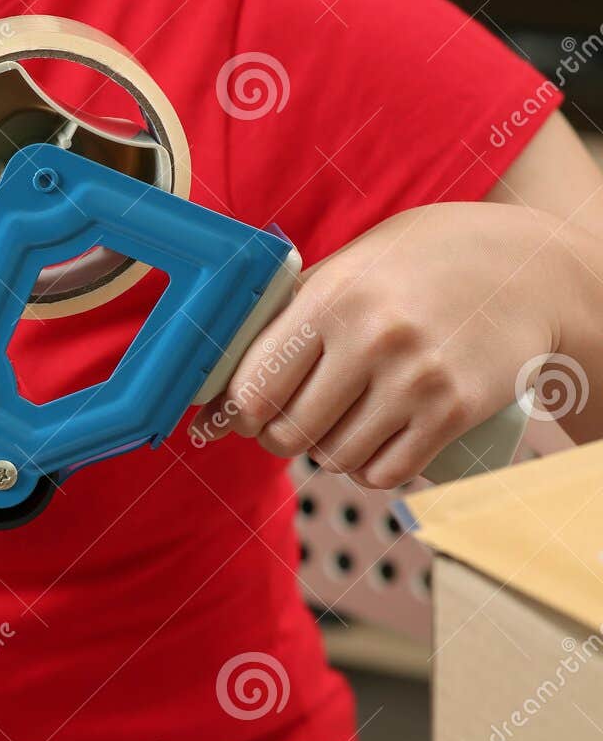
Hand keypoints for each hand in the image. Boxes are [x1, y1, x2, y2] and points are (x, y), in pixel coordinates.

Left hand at [190, 202, 561, 487]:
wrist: (533, 268)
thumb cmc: (417, 266)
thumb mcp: (346, 269)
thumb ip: (280, 325)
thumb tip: (208, 411)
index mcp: (333, 296)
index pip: (253, 388)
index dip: (241, 412)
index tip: (250, 411)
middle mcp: (373, 337)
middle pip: (289, 433)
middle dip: (280, 437)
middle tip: (293, 422)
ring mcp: (417, 378)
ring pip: (335, 458)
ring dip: (328, 452)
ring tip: (341, 422)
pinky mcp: (454, 411)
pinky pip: (384, 474)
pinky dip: (371, 469)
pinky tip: (374, 444)